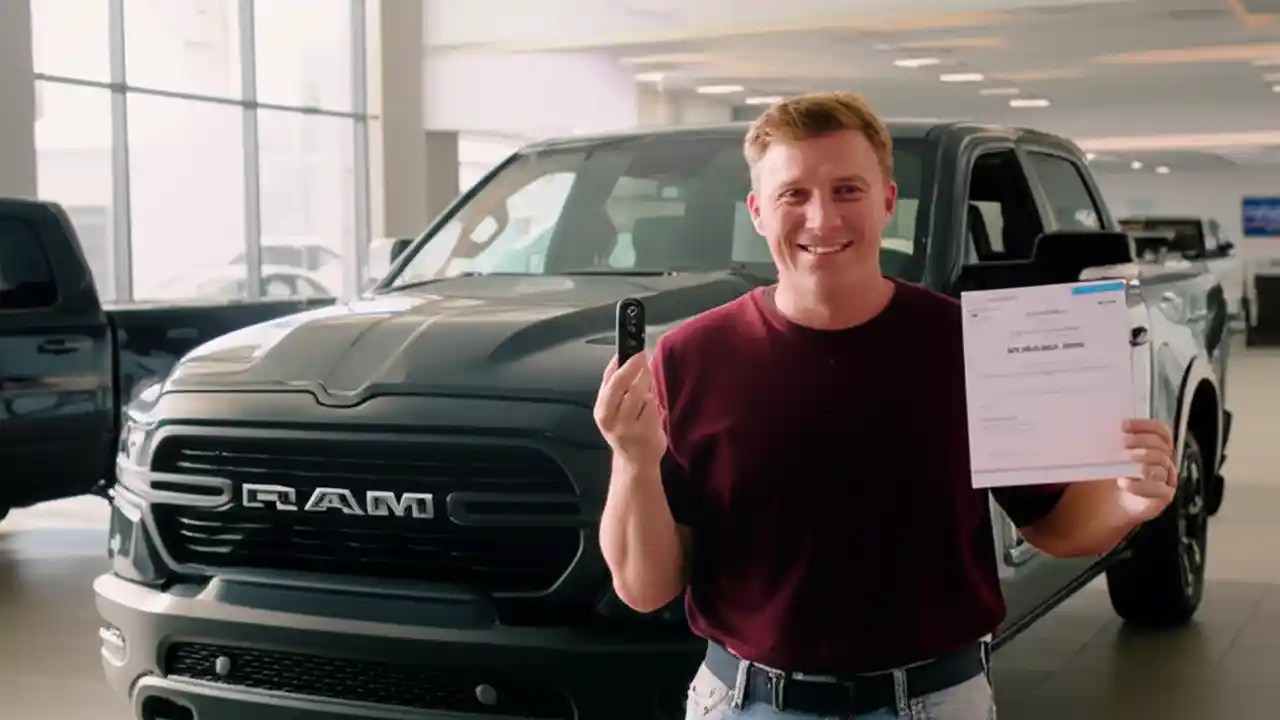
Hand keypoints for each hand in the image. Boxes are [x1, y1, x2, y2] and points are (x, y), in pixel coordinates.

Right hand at [593, 353, 667, 467]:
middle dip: (633, 366)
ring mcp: (627, 427)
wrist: (635, 462)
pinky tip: (652, 406)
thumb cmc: (626, 430)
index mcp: (601, 410)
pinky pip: (652, 406)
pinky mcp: (644, 432)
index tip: (631, 348)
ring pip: (639, 393)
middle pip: (621, 383)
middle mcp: (610, 419)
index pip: (608, 379)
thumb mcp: (613, 410)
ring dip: (646, 384)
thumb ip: (617, 386)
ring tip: (647, 386)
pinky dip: (654, 402)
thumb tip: (626, 355)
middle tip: (642, 355)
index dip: (620, 361)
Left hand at [1116, 418, 1177, 521]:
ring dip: (1143, 460)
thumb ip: (1109, 445)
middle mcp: (1164, 461)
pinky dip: (1141, 485)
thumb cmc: (1107, 480)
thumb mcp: (1106, 459)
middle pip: (1161, 445)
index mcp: (1155, 447)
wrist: (1106, 507)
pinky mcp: (1164, 496)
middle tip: (1124, 442)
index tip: (1124, 425)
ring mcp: (1165, 479)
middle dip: (1142, 440)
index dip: (1145, 425)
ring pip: (1162, 464)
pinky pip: (1159, 488)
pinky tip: (1125, 482)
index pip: (1160, 431)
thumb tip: (1098, 430)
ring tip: (1124, 460)